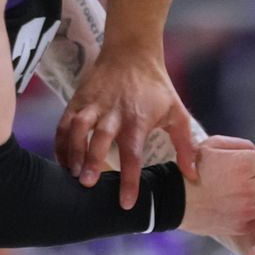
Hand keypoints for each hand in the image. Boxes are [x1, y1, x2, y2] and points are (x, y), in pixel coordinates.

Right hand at [58, 47, 200, 206]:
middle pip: (100, 139)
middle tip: (87, 184)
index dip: (129, 179)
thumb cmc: (156, 87)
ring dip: (73, 151)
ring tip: (72, 174)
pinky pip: (64, 123)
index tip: (126, 202)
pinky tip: (62, 160)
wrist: (131, 52)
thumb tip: (193, 175)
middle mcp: (113, 113)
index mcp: (138, 120)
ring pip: (78, 128)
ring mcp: (93, 105)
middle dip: (92, 161)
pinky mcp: (78, 100)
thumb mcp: (177, 113)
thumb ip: (185, 145)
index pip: (133, 154)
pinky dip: (60, 142)